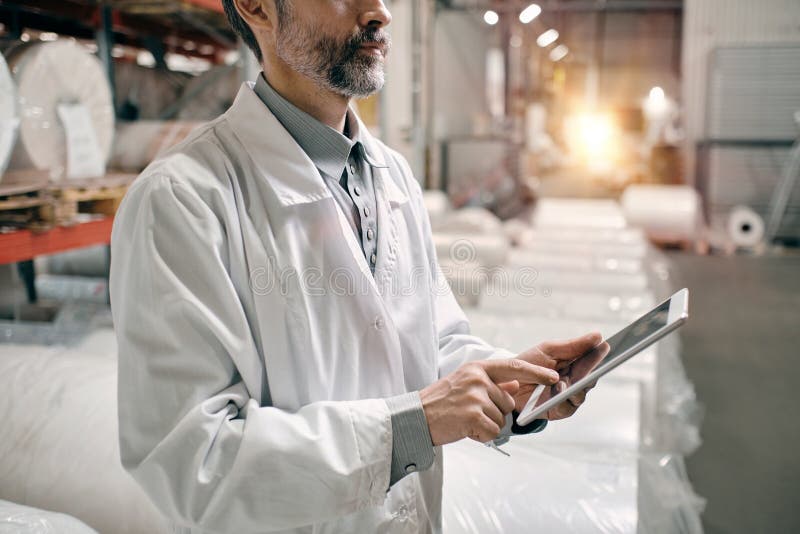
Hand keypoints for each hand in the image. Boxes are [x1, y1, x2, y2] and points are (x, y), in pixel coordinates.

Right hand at [420, 359, 558, 445]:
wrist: (416, 417)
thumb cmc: (441, 402)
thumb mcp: (465, 382)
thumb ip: (491, 382)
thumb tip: (515, 383)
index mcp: (477, 368)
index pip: (514, 366)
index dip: (536, 372)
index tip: (553, 376)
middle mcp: (478, 379)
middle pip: (507, 402)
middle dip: (495, 413)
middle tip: (470, 413)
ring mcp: (475, 397)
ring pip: (502, 419)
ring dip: (487, 425)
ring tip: (465, 420)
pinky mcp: (473, 416)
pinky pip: (494, 432)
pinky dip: (483, 436)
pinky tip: (466, 430)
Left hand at [509, 332, 607, 419]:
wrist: (507, 382)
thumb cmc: (530, 363)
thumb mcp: (549, 350)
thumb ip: (573, 345)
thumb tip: (598, 336)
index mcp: (575, 366)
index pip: (592, 361)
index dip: (600, 355)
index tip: (607, 346)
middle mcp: (575, 383)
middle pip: (590, 378)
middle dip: (593, 371)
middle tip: (596, 364)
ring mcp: (568, 398)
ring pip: (580, 394)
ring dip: (577, 387)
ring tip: (574, 378)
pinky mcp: (558, 411)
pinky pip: (567, 408)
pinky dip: (564, 400)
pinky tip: (560, 390)